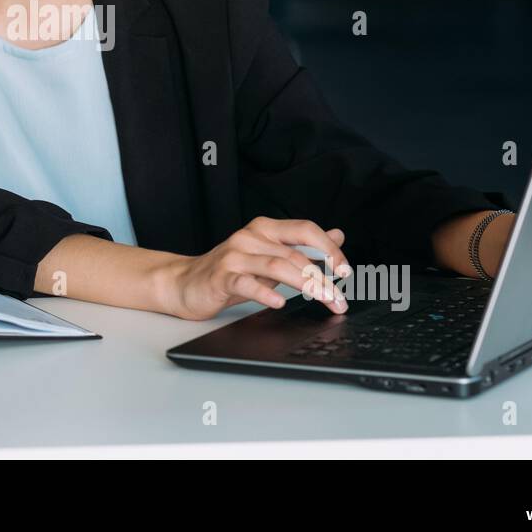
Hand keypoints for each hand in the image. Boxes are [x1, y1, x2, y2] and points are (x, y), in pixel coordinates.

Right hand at [162, 218, 351, 320]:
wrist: (186, 282)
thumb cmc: (231, 270)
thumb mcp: (270, 255)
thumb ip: (302, 246)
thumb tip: (337, 235)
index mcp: (265, 228)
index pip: (305, 229)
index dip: (329, 248)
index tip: (345, 270)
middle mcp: (250, 237)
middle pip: (294, 254)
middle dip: (322, 279)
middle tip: (338, 299)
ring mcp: (234, 255)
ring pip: (276, 266)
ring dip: (305, 285)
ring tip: (323, 301)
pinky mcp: (221, 276)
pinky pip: (246, 283)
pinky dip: (265, 293)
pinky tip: (280, 302)